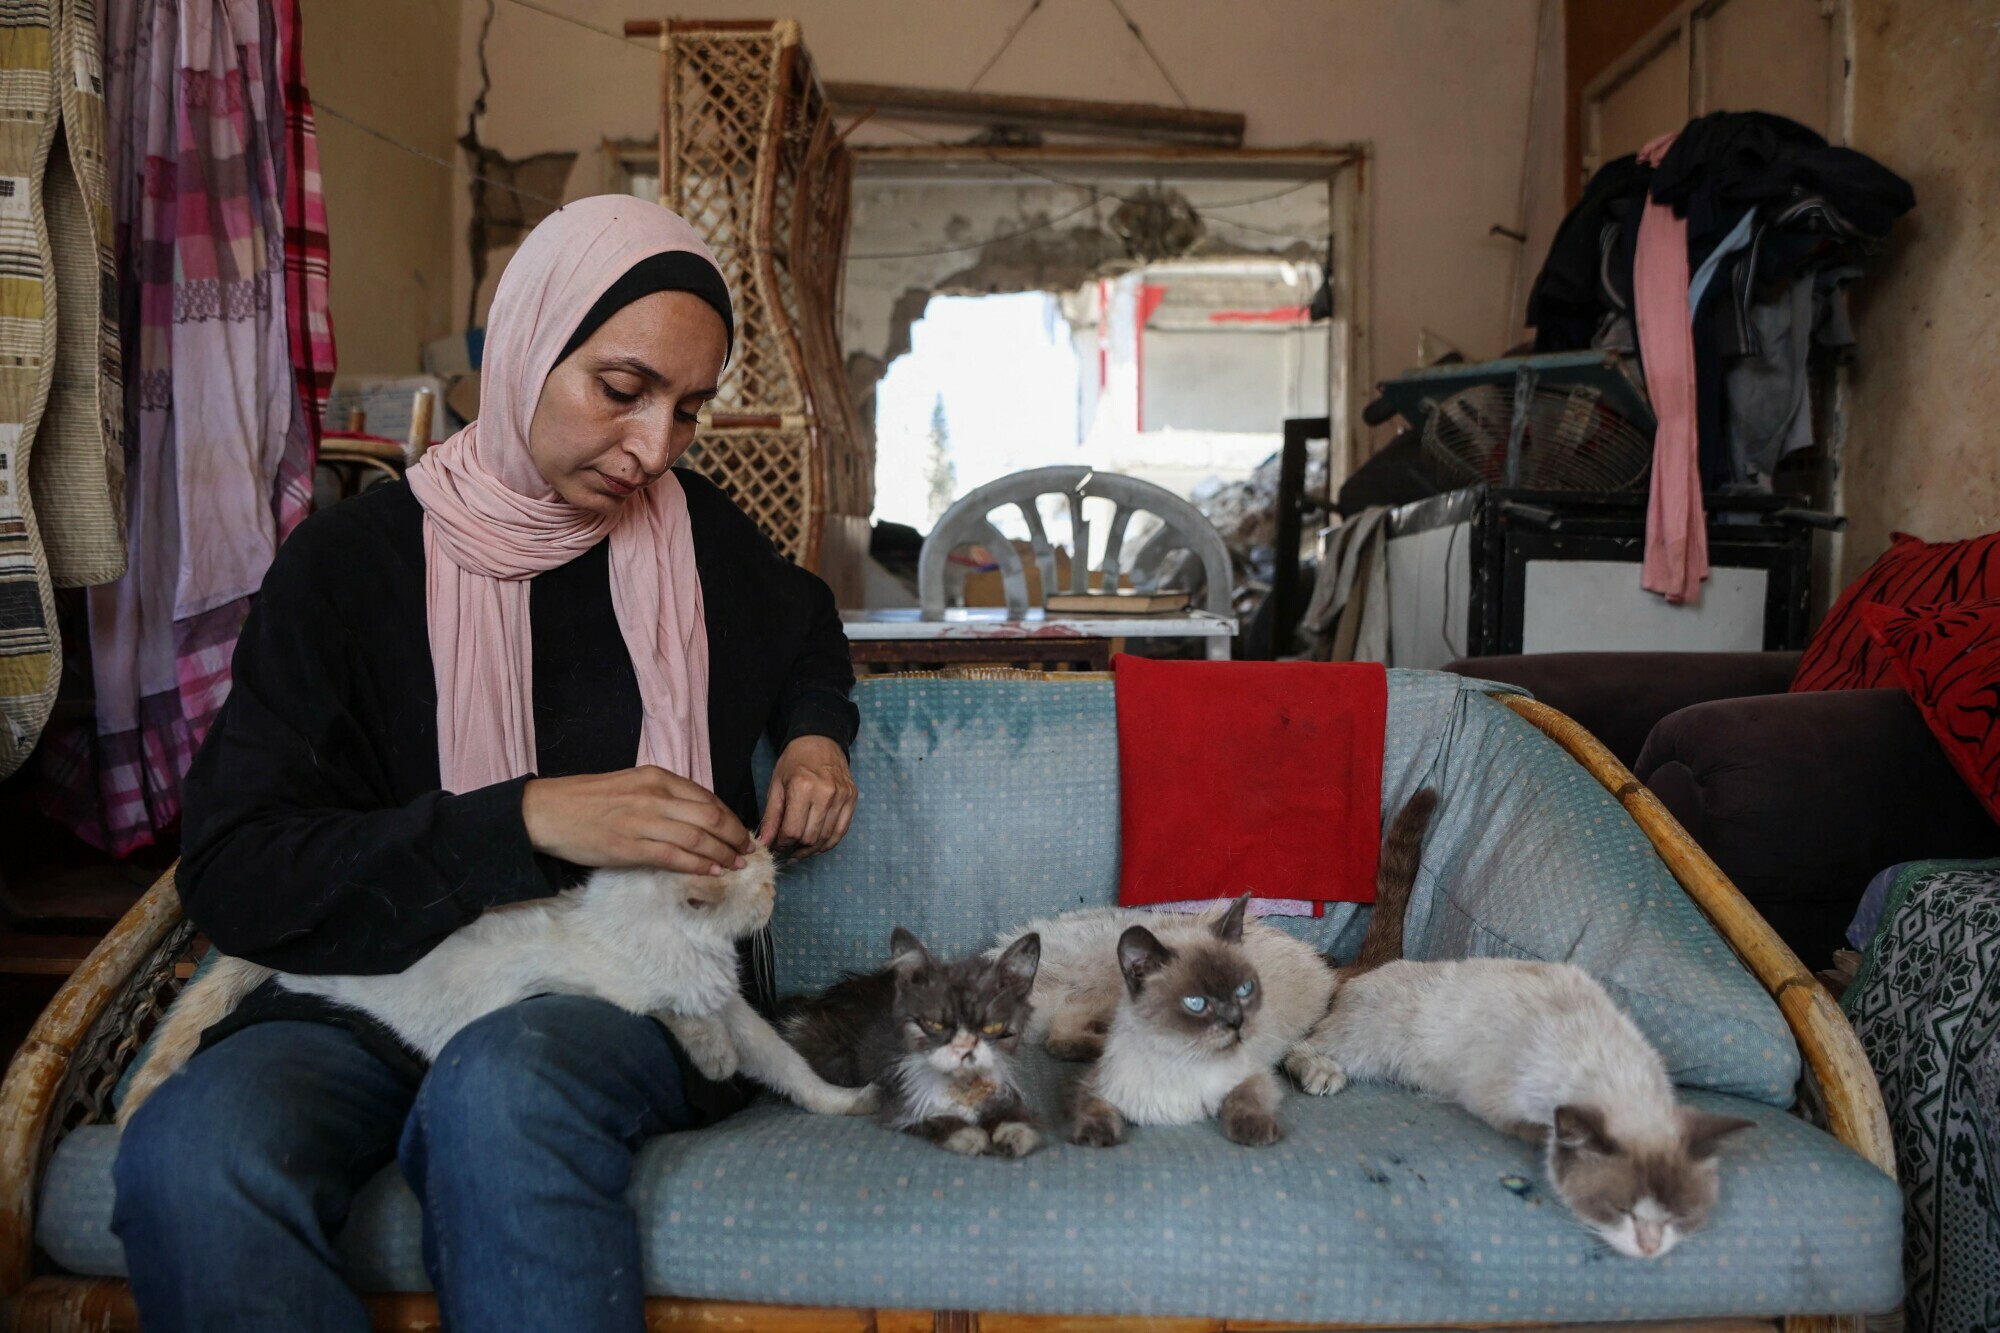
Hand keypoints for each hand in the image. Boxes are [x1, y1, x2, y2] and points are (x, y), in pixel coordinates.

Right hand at [521, 766, 753, 874]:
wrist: (546, 811)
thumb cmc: (586, 799)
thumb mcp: (630, 785)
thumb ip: (662, 796)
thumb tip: (695, 815)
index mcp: (655, 777)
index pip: (706, 797)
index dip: (729, 817)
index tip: (740, 831)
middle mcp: (654, 796)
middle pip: (710, 817)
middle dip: (734, 836)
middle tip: (747, 851)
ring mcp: (642, 821)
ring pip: (697, 838)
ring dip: (722, 853)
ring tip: (736, 865)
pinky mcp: (630, 847)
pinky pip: (674, 857)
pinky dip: (698, 864)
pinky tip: (711, 871)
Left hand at [758, 735, 855, 857]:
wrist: (820, 741)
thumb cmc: (795, 761)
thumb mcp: (776, 785)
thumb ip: (771, 816)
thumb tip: (765, 843)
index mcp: (802, 787)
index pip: (792, 831)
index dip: (782, 844)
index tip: (776, 845)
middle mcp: (825, 793)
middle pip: (810, 837)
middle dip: (795, 849)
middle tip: (786, 849)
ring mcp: (842, 796)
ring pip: (826, 838)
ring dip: (811, 850)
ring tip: (799, 850)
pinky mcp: (852, 799)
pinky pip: (841, 831)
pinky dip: (828, 843)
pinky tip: (816, 845)